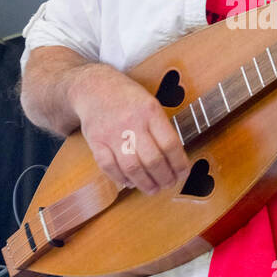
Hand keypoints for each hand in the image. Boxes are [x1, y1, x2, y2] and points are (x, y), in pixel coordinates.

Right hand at [70, 66, 189, 194]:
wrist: (93, 87)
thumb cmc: (127, 98)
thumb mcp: (150, 103)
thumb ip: (161, 128)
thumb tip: (175, 160)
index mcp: (150, 111)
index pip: (170, 144)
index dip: (179, 164)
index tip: (183, 173)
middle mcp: (131, 122)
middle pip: (152, 159)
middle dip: (164, 178)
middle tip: (168, 184)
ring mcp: (111, 133)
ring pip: (132, 167)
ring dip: (145, 183)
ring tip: (153, 189)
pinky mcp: (95, 141)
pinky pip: (109, 167)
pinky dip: (121, 178)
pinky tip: (130, 182)